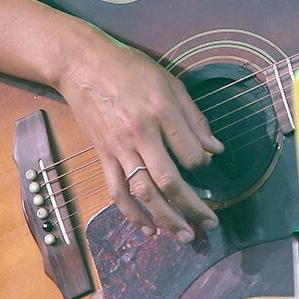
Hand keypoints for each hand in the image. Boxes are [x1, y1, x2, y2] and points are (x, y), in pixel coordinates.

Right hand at [56, 28, 222, 243]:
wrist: (82, 64)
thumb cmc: (130, 68)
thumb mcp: (169, 82)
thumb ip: (194, 117)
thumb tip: (215, 149)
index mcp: (161, 112)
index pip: (190, 153)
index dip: (204, 165)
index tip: (207, 165)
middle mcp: (140, 134)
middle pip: (169, 180)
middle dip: (193, 206)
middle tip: (210, 223)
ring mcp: (119, 148)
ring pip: (144, 192)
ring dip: (165, 218)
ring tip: (184, 234)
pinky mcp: (103, 155)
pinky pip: (117, 190)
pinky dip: (132, 213)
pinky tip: (148, 228)